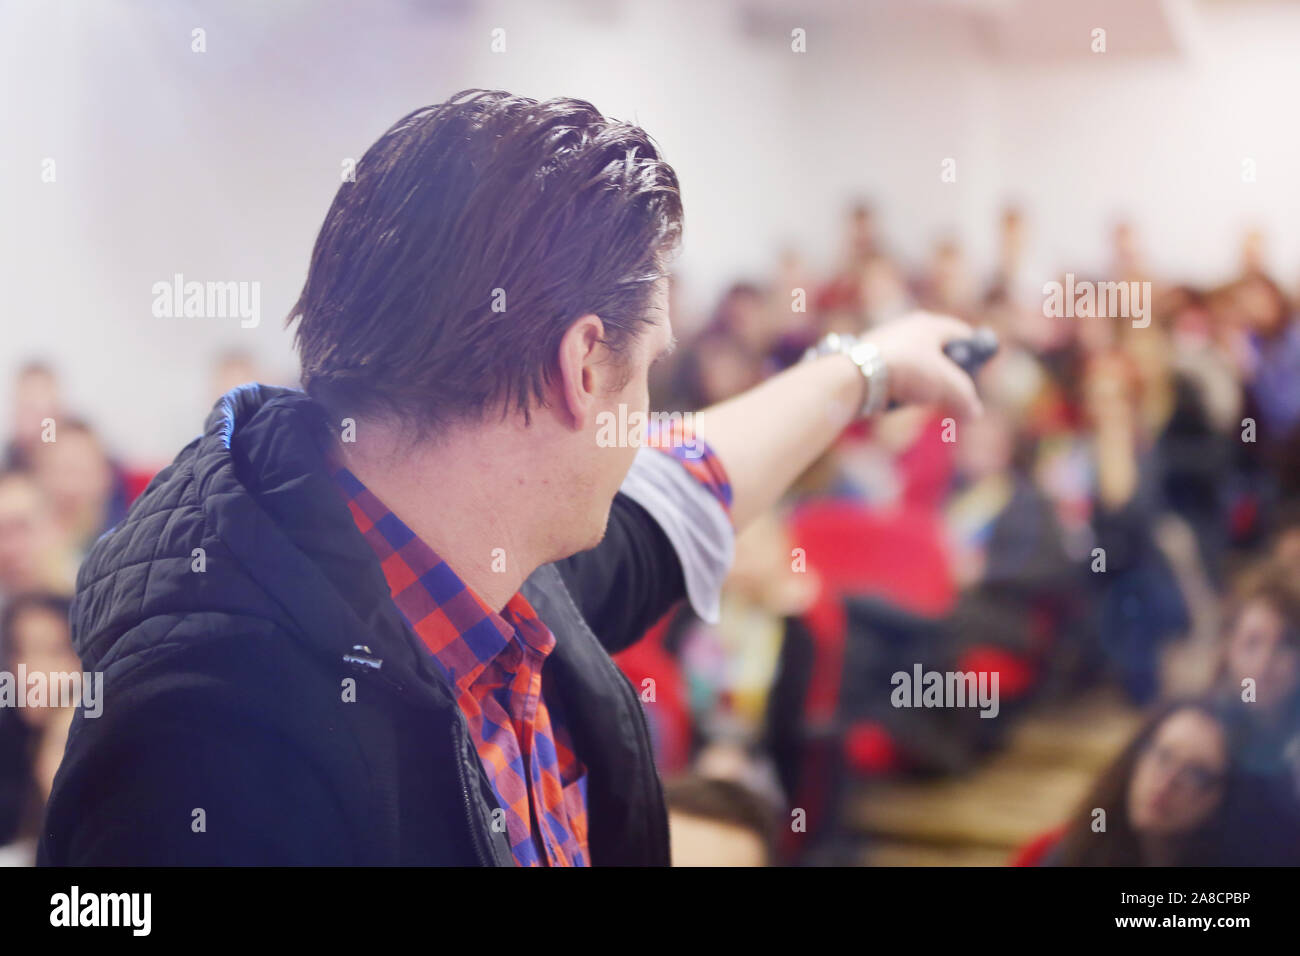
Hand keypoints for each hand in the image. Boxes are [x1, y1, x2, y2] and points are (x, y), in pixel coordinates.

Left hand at [863, 312, 984, 417]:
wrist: (855, 376)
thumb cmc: (907, 370)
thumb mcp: (947, 384)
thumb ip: (966, 397)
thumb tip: (974, 413)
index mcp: (930, 324)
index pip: (962, 335)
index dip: (974, 353)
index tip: (979, 373)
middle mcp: (908, 329)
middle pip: (939, 352)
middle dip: (948, 375)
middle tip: (953, 394)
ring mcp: (888, 345)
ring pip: (917, 366)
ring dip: (924, 385)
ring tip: (924, 399)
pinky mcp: (871, 362)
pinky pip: (896, 376)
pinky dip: (902, 389)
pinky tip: (901, 401)